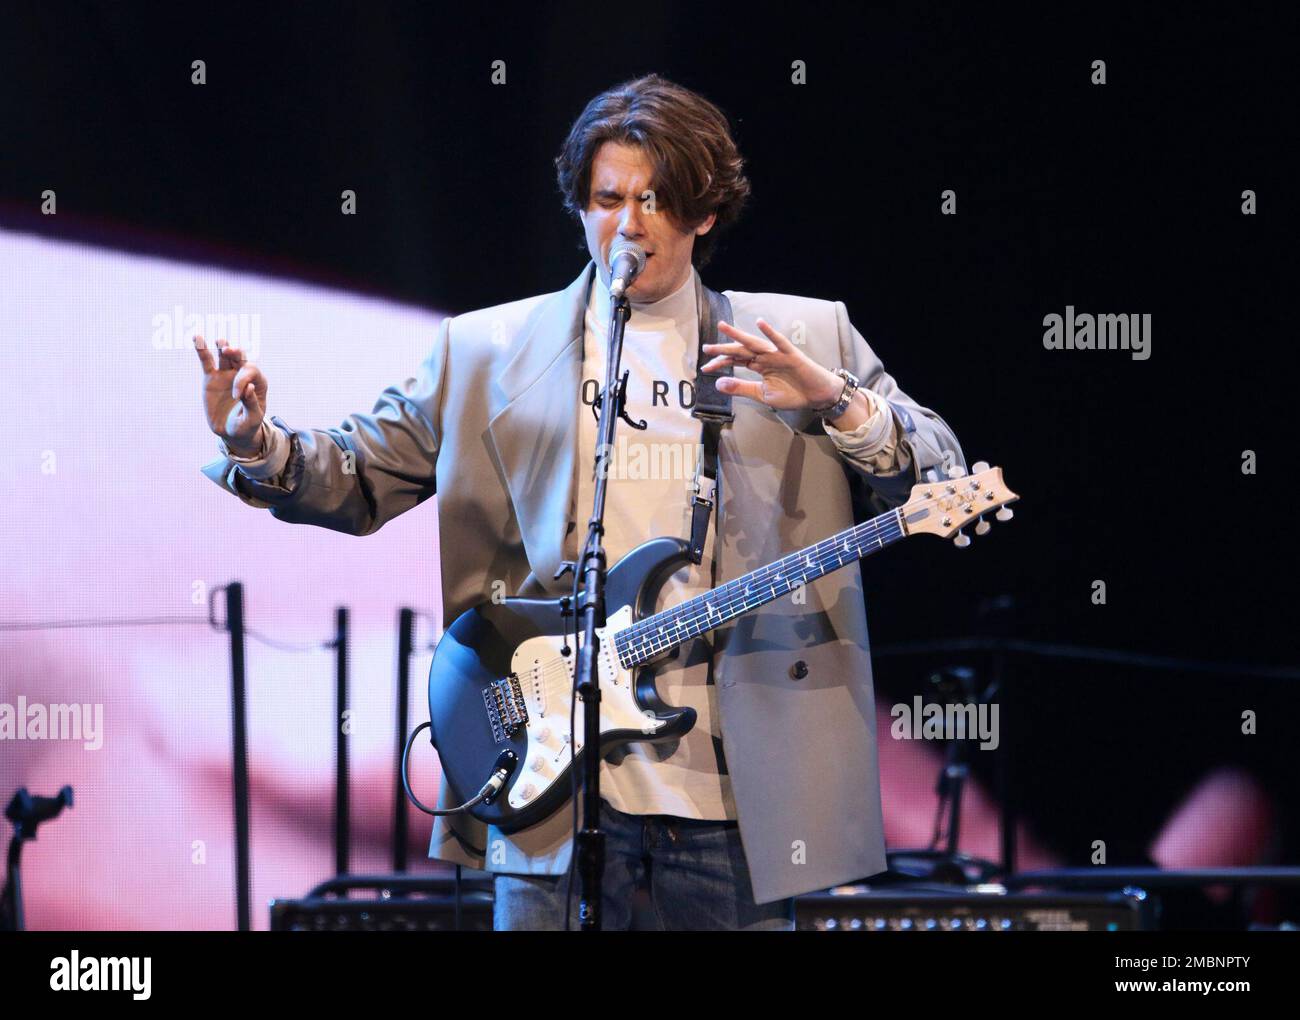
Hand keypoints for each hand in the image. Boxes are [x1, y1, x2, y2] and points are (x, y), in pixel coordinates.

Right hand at [193, 335, 267, 455]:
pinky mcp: (211, 377)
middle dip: (235, 353)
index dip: (242, 380)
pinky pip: (206, 361)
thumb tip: (248, 388)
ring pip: (225, 356)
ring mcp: (227, 374)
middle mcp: (243, 375)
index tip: (236, 396)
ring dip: (223, 347)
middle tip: (228, 350)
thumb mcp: (252, 419)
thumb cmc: (246, 425)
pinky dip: (202, 350)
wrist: (231, 432)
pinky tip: (197, 338)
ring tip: (220, 341)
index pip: (251, 372)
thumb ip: (251, 404)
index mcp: (257, 382)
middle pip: (241, 358)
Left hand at [702, 319, 841, 410]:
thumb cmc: (792, 393)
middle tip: (705, 348)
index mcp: (758, 365)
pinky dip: (769, 332)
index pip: (735, 361)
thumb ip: (741, 388)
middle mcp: (765, 356)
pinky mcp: (790, 354)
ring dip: (738, 334)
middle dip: (723, 349)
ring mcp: (777, 354)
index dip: (720, 363)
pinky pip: (779, 342)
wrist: (816, 396)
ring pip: (754, 342)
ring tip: (722, 326)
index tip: (705, 368)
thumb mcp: (761, 394)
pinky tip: (759, 323)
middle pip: (740, 350)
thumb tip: (717, 385)